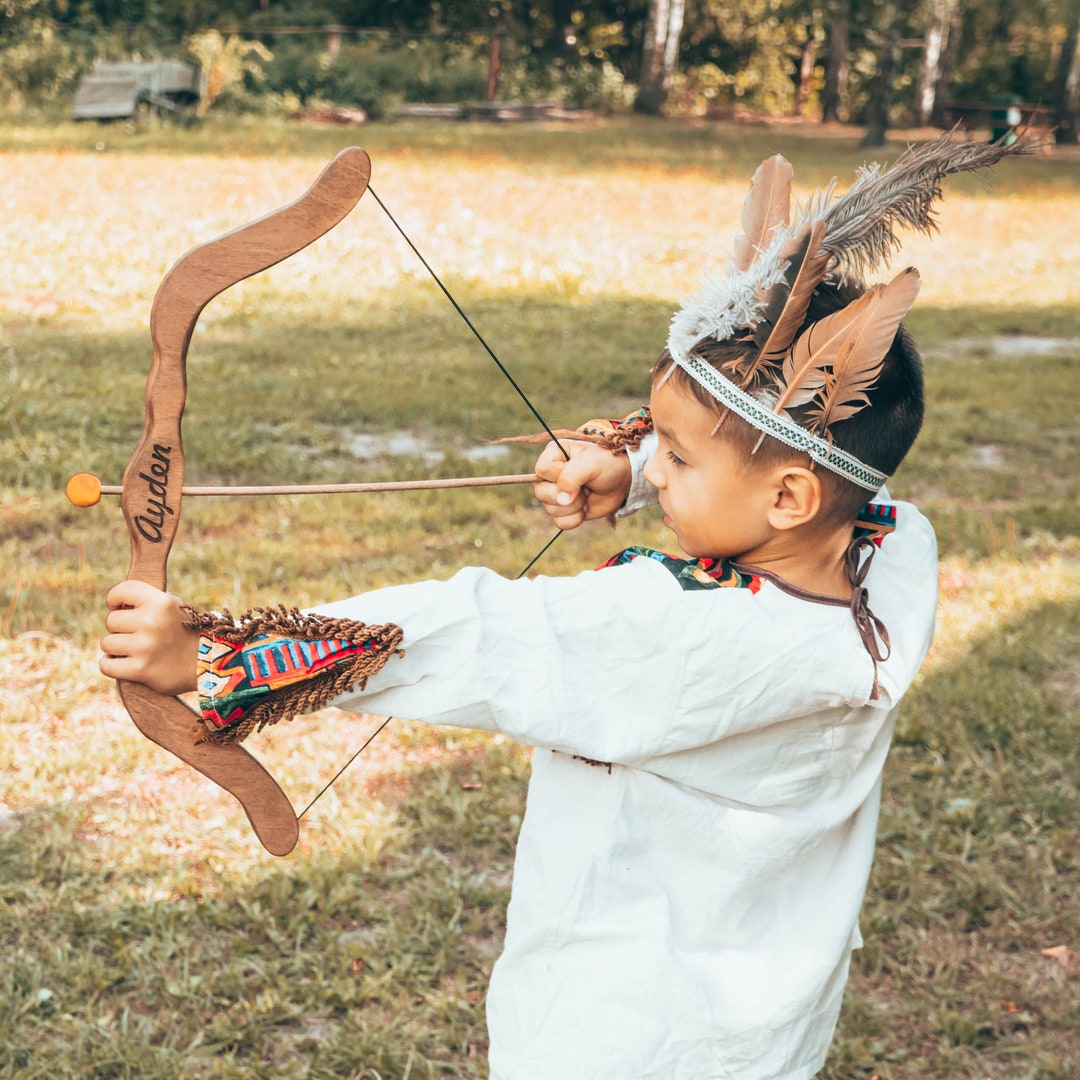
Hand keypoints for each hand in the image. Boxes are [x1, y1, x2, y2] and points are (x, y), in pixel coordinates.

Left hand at [100, 580, 199, 696]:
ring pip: (107, 643)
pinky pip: (106, 665)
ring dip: (116, 648)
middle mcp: (153, 622)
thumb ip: (147, 603)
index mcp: (163, 603)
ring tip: (132, 650)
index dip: (115, 599)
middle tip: (135, 635)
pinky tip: (122, 663)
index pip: (123, 590)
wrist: (208, 665)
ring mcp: (146, 647)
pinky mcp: (140, 670)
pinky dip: (110, 665)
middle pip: (112, 620)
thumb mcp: (173, 609)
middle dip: (120, 628)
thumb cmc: (185, 634)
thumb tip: (114, 607)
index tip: (119, 608)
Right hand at [533, 439, 631, 529]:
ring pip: (550, 509)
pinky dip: (575, 519)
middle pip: (540, 493)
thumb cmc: (608, 465)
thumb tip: (561, 500)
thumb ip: (571, 476)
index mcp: (553, 454)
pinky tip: (586, 507)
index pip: (541, 470)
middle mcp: (550, 475)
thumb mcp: (591, 463)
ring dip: (574, 507)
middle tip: (585, 487)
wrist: (623, 481)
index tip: (579, 473)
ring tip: (587, 494)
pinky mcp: (563, 510)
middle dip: (567, 495)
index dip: (559, 476)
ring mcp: (555, 493)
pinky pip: (559, 522)